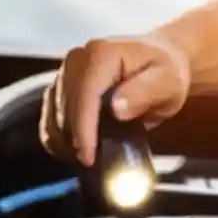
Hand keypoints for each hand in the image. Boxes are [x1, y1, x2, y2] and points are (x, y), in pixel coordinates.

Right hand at [38, 33, 191, 166]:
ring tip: (91, 157)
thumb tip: (117, 107)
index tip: (89, 157)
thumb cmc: (165, 72)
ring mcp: (66, 73)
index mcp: (102, 54)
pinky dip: (59, 138)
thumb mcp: (168, 82)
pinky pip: (49, 119)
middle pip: (64, 108)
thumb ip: (144, 92)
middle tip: (97, 163)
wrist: (161, 60)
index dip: (84, 129)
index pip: (84, 95)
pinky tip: (77, 150)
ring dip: (67, 141)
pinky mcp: (61, 87)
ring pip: (53, 116)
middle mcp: (78, 59)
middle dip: (77, 140)